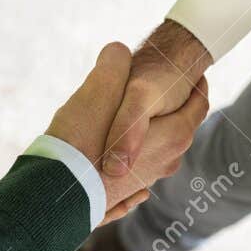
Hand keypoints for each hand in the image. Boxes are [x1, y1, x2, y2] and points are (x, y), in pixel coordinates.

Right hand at [47, 44, 210, 222]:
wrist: (53, 196)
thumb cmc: (81, 143)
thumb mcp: (99, 91)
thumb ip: (112, 66)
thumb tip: (117, 50)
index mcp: (172, 136)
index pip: (197, 106)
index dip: (197, 87)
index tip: (194, 75)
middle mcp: (163, 164)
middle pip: (177, 133)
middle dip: (173, 114)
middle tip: (168, 96)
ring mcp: (141, 186)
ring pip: (155, 158)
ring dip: (152, 142)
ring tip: (143, 127)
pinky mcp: (117, 201)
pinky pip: (134, 181)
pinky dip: (133, 169)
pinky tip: (123, 170)